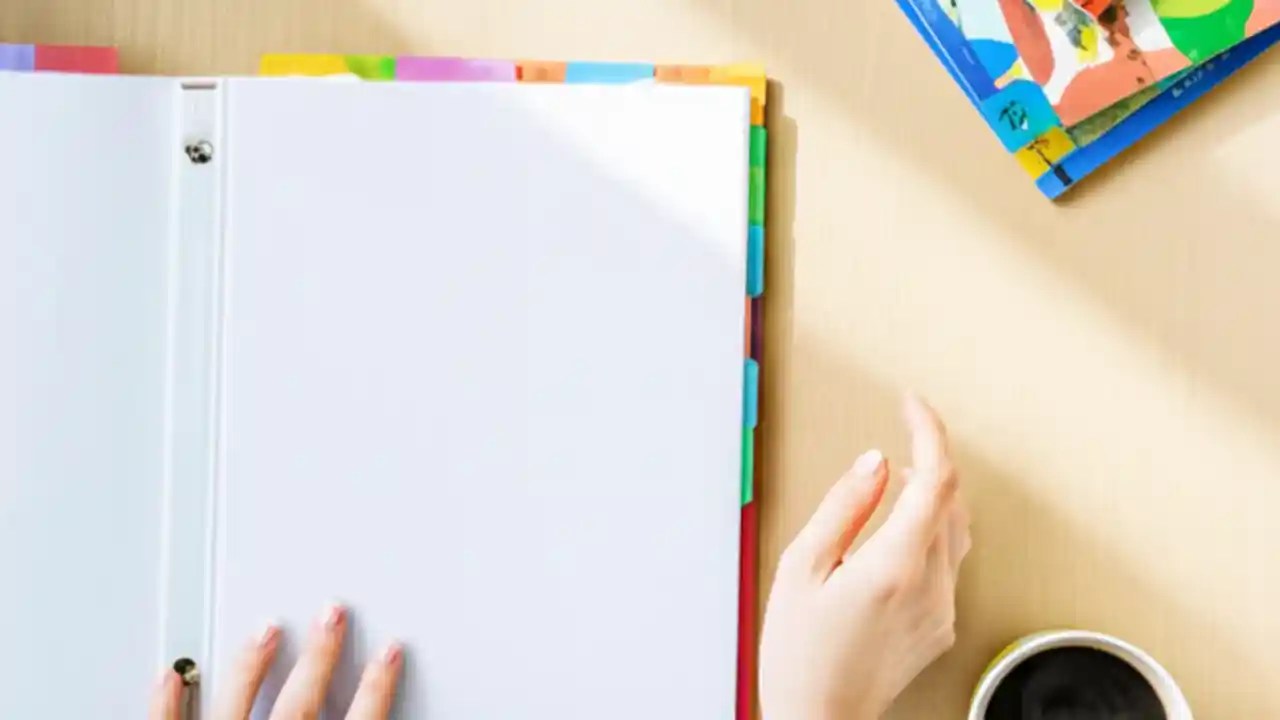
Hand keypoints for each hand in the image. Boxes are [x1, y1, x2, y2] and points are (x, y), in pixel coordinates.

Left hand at [149, 605, 402, 719]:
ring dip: (254, 664)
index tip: (389, 652)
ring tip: (266, 626)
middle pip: (302, 701)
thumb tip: (372, 714)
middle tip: (332, 613)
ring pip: (238, 705)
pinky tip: (170, 674)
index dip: (377, 686)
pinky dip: (168, 703)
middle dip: (321, 654)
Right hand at [759, 395, 970, 719]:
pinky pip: (950, 561)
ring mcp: (941, 608)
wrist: (819, 718)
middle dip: (931, 457)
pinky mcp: (941, 625)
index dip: (928, 431)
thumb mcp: (801, 567)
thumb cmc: (798, 652)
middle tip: (905, 431)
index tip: (912, 405)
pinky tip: (902, 530)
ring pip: (957, 529)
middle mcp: (930, 586)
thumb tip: (875, 463)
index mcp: (894, 566)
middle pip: (953, 499)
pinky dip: (932, 530)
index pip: (935, 478)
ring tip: (902, 477)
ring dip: (935, 493)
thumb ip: (843, 507)